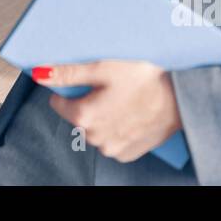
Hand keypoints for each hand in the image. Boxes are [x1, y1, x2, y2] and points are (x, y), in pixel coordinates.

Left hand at [35, 60, 181, 162]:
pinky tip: (130, 113)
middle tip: (111, 87)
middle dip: (88, 102)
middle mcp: (94, 138)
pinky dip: (116, 128)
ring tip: (124, 99)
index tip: (89, 81)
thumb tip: (39, 74)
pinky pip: (111, 140)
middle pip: (77, 117)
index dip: (71, 89)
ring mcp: (112, 148)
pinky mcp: (127, 153)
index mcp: (84, 116)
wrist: (181, 98)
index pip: (58, 102)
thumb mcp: (103, 67)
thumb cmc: (144, 79)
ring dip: (103, 116)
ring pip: (94, 129)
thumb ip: (68, 73)